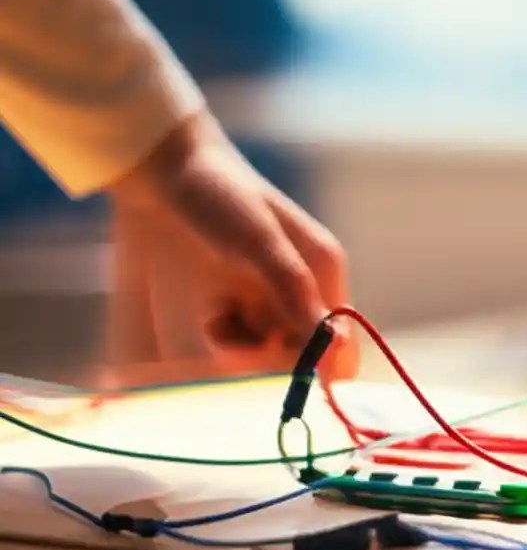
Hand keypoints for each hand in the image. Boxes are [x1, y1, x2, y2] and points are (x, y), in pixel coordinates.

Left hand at [103, 110, 357, 385]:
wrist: (161, 168)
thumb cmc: (217, 196)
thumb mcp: (259, 243)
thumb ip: (297, 293)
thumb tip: (336, 348)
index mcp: (324, 269)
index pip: (342, 344)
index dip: (321, 368)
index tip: (290, 381)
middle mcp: (305, 287)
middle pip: (306, 353)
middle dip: (273, 357)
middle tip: (237, 342)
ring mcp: (270, 295)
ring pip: (271, 352)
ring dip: (245, 348)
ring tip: (216, 323)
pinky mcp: (240, 300)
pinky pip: (242, 341)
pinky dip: (226, 337)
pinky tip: (211, 318)